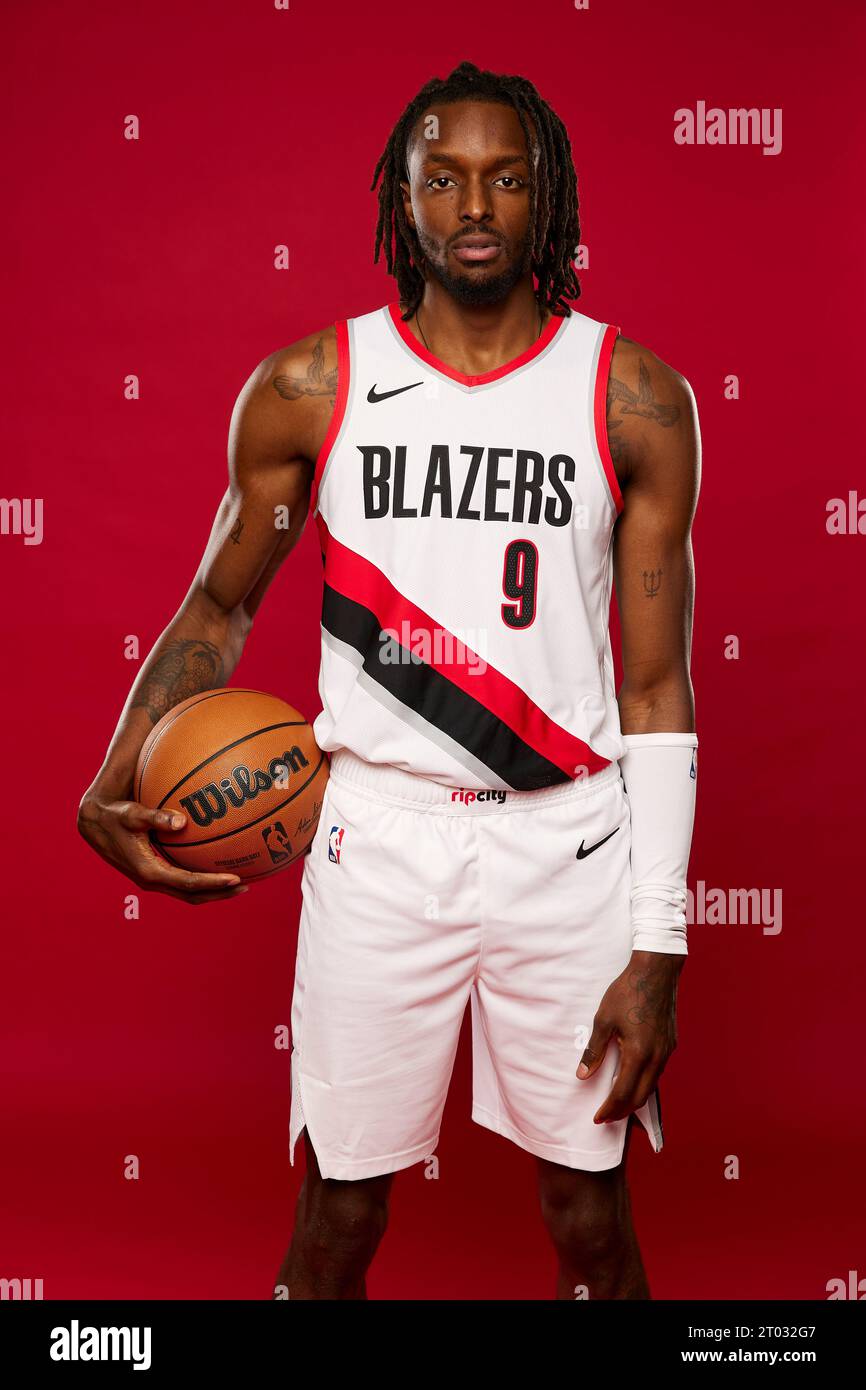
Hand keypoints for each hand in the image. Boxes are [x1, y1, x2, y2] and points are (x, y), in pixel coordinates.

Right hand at [77, 787, 247, 903]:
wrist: (95, 823)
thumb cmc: (115, 815)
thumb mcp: (133, 814)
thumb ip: (156, 818)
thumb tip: (182, 821)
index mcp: (149, 871)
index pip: (188, 883)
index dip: (213, 883)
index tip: (235, 879)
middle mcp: (152, 881)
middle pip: (192, 895)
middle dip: (219, 893)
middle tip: (246, 885)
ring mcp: (153, 879)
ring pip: (188, 893)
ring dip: (212, 890)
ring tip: (239, 882)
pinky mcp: (153, 873)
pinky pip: (182, 881)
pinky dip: (201, 880)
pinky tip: (216, 865)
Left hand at [576, 950, 683, 1126]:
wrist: (656, 971)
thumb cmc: (627, 992)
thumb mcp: (603, 1020)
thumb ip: (595, 1050)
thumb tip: (583, 1076)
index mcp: (638, 1053)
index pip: (623, 1093)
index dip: (609, 1109)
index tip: (597, 1118)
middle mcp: (657, 1057)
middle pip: (640, 1097)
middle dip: (622, 1111)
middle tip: (606, 1117)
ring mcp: (666, 1051)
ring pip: (651, 1086)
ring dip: (635, 1099)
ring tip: (617, 1103)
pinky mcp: (670, 1043)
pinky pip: (658, 1072)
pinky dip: (644, 1083)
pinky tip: (633, 1080)